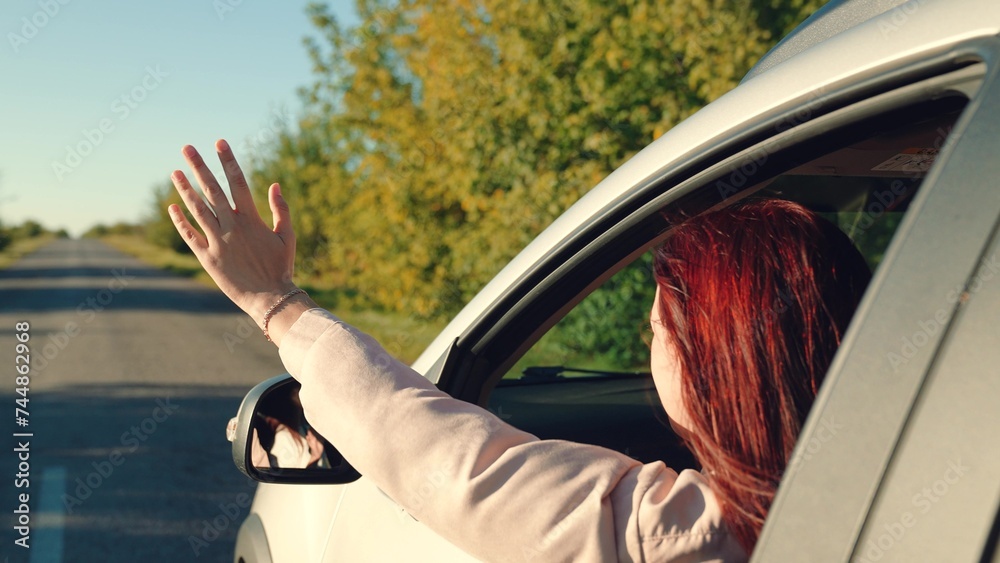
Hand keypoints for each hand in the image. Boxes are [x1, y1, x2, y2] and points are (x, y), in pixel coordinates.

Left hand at [169, 139, 297, 325]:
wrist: (270, 298)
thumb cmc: (281, 266)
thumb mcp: (287, 236)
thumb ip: (281, 209)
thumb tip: (274, 184)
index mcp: (252, 219)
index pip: (238, 181)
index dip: (228, 160)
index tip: (219, 142)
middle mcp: (232, 226)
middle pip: (212, 189)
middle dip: (199, 166)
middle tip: (187, 147)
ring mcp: (218, 241)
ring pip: (198, 209)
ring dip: (185, 189)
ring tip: (174, 171)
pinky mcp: (208, 258)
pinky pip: (190, 235)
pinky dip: (181, 221)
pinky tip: (172, 207)